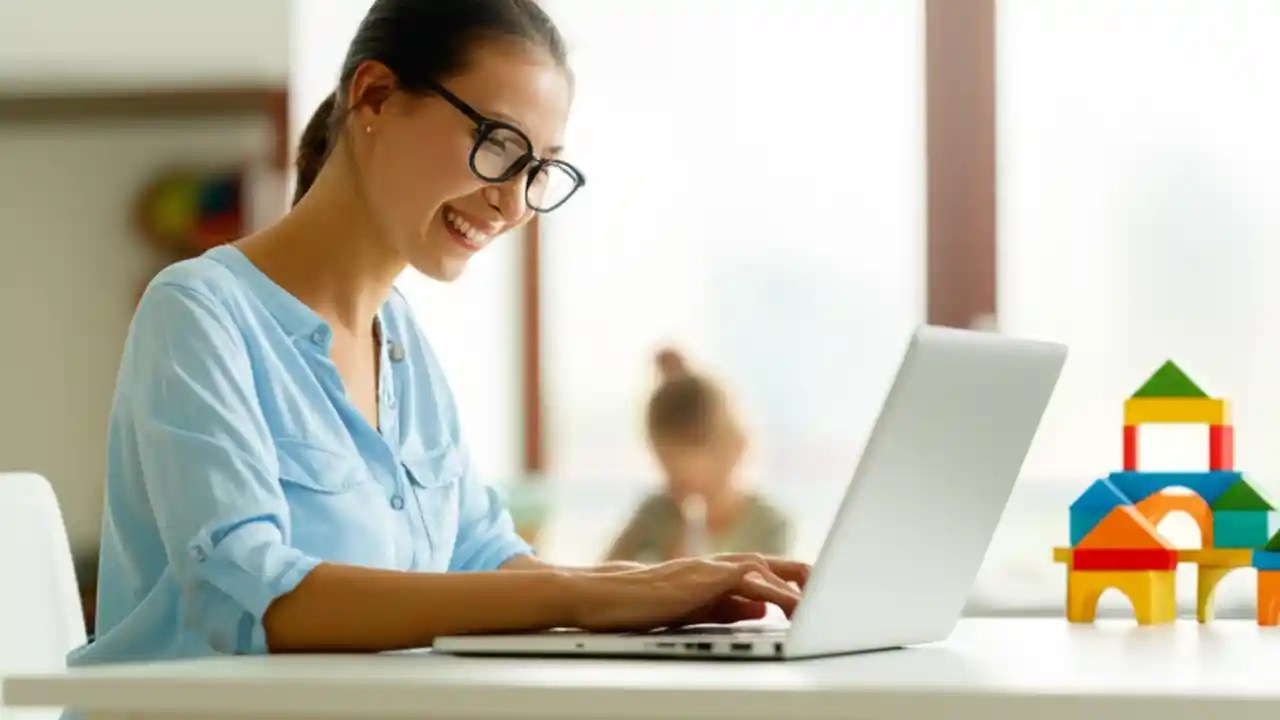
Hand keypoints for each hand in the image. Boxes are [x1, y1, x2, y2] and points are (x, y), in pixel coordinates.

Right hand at [567, 556, 804, 632]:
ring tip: (819, 596)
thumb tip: (765, 607)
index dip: (793, 579)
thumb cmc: (645, 603)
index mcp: (717, 573)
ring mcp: (709, 569)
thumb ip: (730, 605)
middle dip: (802, 574)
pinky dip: (771, 589)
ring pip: (762, 568)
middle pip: (771, 563)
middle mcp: (717, 565)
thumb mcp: (697, 607)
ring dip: (793, 582)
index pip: (764, 570)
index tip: (819, 590)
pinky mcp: (701, 578)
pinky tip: (787, 601)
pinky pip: (745, 580)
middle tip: (832, 588)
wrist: (607, 596)